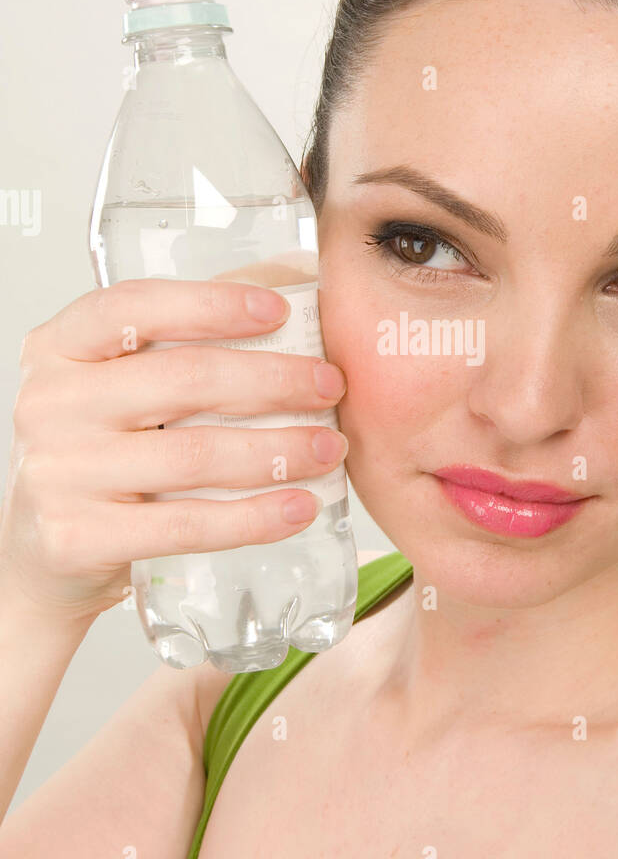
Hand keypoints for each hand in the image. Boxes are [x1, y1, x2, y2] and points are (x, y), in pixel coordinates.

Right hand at [0, 278, 347, 624]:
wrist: (46, 554)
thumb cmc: (102, 455)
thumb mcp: (115, 389)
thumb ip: (173, 351)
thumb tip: (287, 306)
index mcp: (59, 348)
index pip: (132, 307)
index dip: (211, 304)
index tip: (279, 310)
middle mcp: (49, 404)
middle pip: (182, 379)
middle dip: (273, 380)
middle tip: (330, 385)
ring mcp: (59, 474)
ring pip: (194, 455)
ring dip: (278, 450)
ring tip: (329, 448)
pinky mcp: (78, 539)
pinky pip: (186, 524)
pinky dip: (253, 517)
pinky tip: (299, 508)